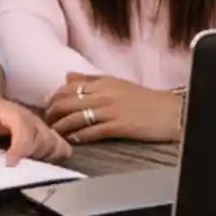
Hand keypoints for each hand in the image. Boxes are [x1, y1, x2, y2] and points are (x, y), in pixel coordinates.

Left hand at [0, 96, 73, 165]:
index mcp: (12, 112)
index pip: (24, 127)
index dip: (20, 148)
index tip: (9, 164)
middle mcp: (31, 118)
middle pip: (42, 139)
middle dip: (29, 156)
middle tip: (12, 164)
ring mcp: (41, 126)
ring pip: (53, 144)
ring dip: (42, 158)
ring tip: (24, 164)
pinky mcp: (46, 134)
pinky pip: (60, 147)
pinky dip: (55, 156)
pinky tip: (40, 162)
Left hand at [46, 72, 183, 143]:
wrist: (170, 112)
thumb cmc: (144, 99)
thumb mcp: (116, 83)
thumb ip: (90, 80)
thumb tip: (67, 76)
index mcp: (103, 82)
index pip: (69, 86)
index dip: (54, 97)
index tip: (48, 106)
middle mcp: (104, 94)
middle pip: (68, 101)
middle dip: (52, 112)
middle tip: (46, 121)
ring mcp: (111, 110)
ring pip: (76, 117)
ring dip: (61, 127)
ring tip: (54, 133)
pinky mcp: (119, 126)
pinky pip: (92, 131)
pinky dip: (79, 136)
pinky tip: (72, 140)